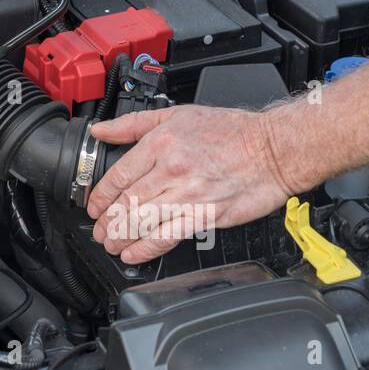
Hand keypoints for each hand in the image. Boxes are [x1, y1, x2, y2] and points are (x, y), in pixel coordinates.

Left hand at [84, 106, 297, 263]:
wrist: (275, 150)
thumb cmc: (232, 132)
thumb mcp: (178, 115)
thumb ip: (134, 124)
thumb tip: (101, 130)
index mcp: (162, 144)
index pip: (119, 174)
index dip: (101, 195)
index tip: (94, 205)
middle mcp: (172, 170)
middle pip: (127, 201)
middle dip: (106, 220)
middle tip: (98, 229)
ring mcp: (188, 195)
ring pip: (141, 221)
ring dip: (120, 237)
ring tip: (110, 243)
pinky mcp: (205, 216)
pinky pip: (167, 236)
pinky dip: (145, 249)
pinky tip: (132, 254)